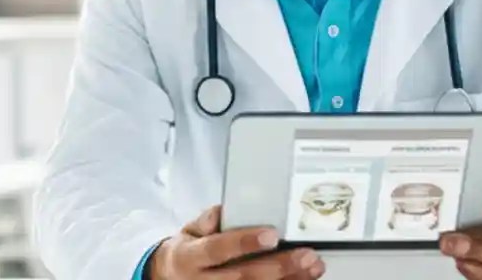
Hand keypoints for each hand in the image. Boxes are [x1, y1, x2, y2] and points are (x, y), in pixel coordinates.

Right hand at [148, 205, 324, 279]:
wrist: (169, 279)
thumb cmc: (188, 252)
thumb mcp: (188, 231)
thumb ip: (207, 221)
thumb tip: (225, 210)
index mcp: (190, 258)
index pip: (217, 250)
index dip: (244, 243)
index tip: (271, 235)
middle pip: (243, 277)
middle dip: (278, 266)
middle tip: (305, 254)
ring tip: (312, 267)